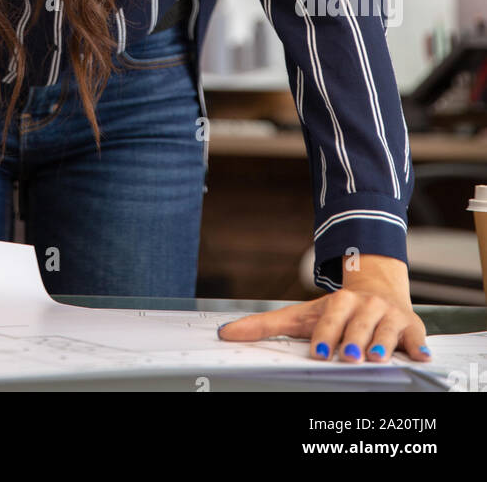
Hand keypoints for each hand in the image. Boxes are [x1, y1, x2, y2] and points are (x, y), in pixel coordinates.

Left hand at [217, 257, 431, 364]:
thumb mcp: (301, 314)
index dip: (324, 333)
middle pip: (359, 323)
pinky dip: (418, 347)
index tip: (318, 351)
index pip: (329, 317)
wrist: (377, 286)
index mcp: (338, 302)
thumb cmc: (336, 310)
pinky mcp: (411, 328)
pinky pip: (416, 338)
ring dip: (383, 344)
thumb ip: (265, 325)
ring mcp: (389, 316)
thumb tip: (226, 333)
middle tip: (347, 356)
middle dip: (354, 340)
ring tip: (377, 359)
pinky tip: (419, 357)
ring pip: (387, 330)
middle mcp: (365, 306)